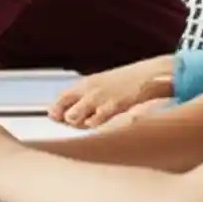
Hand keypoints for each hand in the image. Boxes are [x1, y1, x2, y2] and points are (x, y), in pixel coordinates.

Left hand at [48, 55, 174, 128]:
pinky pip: (94, 121)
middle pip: (64, 110)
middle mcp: (88, 89)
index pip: (61, 98)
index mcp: (85, 83)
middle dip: (66, 120)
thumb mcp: (102, 84)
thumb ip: (87, 96)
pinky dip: (94, 125)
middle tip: (74, 123)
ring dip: (79, 124)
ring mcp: (98, 98)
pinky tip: (102, 121)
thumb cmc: (126, 82)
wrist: (147, 76)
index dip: (56, 110)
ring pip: (73, 117)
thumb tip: (71, 112)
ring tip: (90, 121)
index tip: (55, 118)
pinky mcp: (110, 106)